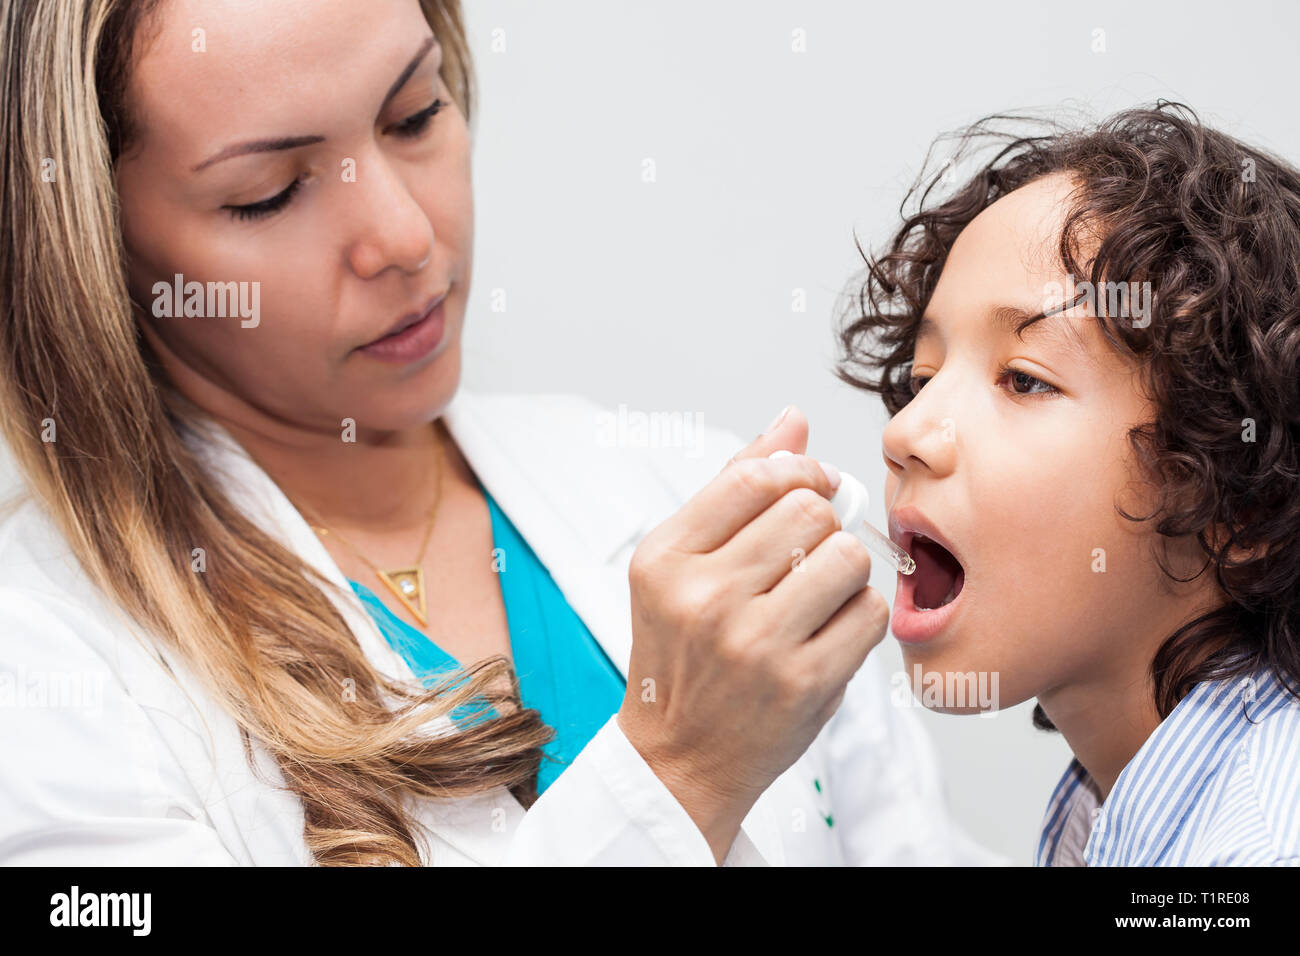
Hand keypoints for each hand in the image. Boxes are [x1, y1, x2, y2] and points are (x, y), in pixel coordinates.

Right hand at [618, 405, 890, 861]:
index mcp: (665, 559)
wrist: (679, 758)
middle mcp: (704, 598)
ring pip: (847, 557)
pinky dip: (859, 616)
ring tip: (817, 594)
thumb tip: (793, 419)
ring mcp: (755, 644)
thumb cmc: (682, 653)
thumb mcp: (681, 566)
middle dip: (824, 523)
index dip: (801, 471)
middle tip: (811, 550)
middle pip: (810, 511)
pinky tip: (826, 633)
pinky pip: (869, 612)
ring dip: (845, 570)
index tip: (812, 487)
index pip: (756, 477)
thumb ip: (733, 489)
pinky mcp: (803, 684)